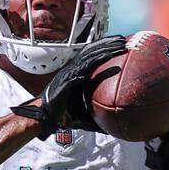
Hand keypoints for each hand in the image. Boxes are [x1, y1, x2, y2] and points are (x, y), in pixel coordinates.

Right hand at [12, 35, 127, 138]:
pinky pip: (87, 64)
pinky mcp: (70, 76)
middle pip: (92, 50)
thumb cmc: (61, 116)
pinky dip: (99, 57)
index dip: (103, 48)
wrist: (45, 116)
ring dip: (107, 46)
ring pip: (91, 53)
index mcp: (76, 75)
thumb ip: (95, 119)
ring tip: (121, 42)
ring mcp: (71, 71)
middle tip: (124, 40)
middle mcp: (73, 69)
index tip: (117, 46)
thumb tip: (109, 129)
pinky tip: (110, 54)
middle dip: (108, 43)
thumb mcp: (82, 116)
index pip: (91, 57)